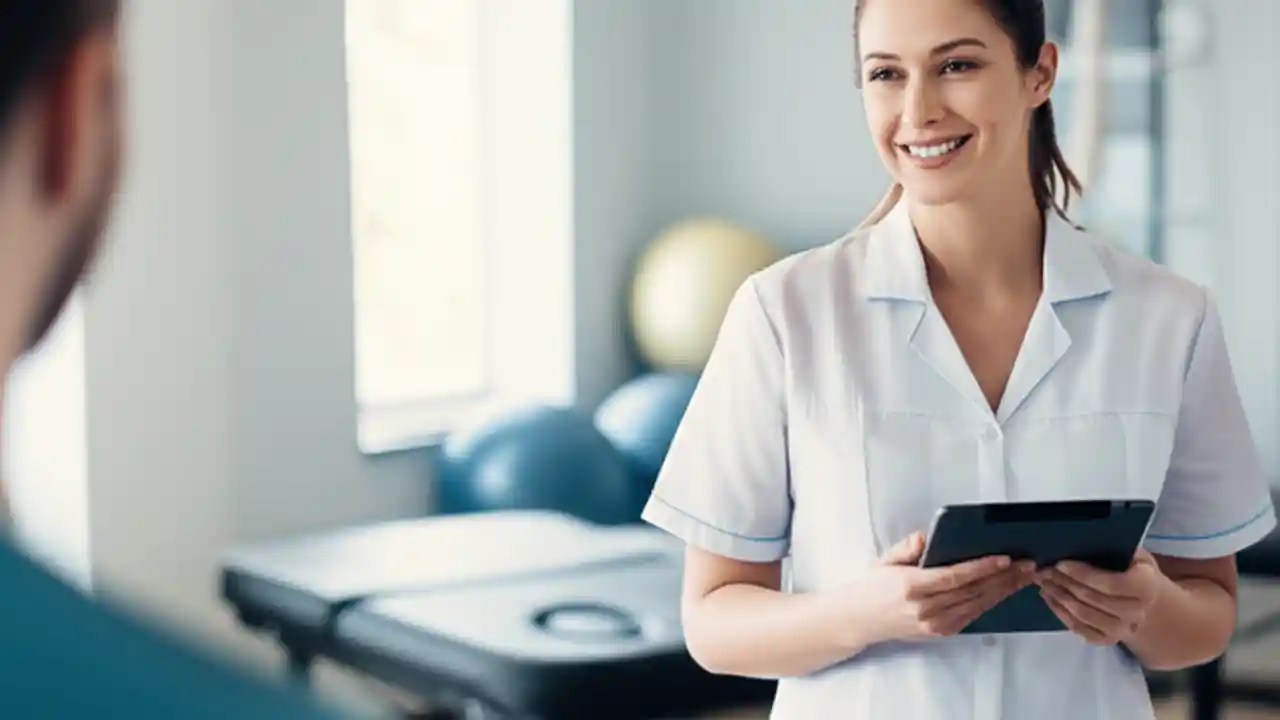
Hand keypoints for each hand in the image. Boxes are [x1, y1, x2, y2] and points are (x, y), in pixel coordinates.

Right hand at [858, 532, 1036, 643]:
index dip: (982, 568)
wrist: (859, 619)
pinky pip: (971, 616)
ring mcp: (934, 624)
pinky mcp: (939, 632)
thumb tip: (928, 538)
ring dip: (1003, 591)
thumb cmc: (873, 587)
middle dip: (1003, 578)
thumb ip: (907, 548)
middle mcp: (925, 609)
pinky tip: (1004, 591)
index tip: (1004, 558)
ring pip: (977, 605)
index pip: (955, 577)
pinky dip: (990, 602)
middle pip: (973, 591)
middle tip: (1027, 565)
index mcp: (911, 586)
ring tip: (1024, 577)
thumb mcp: (885, 560)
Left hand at [1035, 549, 1164, 645]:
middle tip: (1044, 570)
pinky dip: (1060, 613)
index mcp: (1145, 588)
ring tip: (1043, 582)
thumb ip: (1120, 549)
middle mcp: (1135, 613)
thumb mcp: (1138, 557)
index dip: (1081, 574)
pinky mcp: (1108, 640)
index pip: (1108, 583)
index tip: (1060, 564)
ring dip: (1058, 598)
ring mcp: (1121, 630)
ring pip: (1083, 615)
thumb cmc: (1139, 574)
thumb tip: (1089, 538)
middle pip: (1092, 599)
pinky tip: (1049, 598)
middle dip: (1064, 583)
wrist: (1151, 606)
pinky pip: (1079, 629)